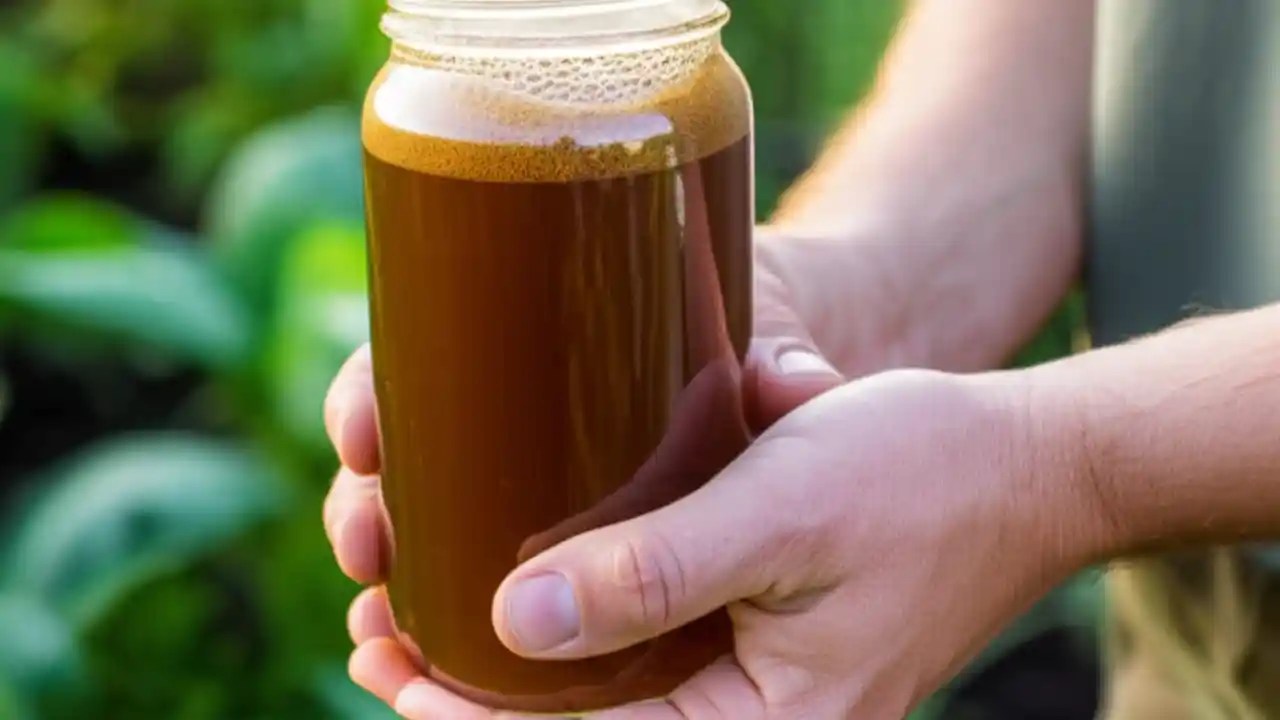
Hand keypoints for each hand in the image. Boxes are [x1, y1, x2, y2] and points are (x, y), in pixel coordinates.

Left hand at [323, 227, 885, 715]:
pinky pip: (649, 664)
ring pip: (610, 703)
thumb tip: (516, 620)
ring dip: (516, 672)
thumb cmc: (920, 476)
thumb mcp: (782, 513)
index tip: (392, 670)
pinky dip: (575, 641)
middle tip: (378, 645)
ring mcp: (759, 692)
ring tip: (416, 631)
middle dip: (480, 701)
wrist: (1023, 465)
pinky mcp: (758, 649)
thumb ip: (655, 573)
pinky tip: (521, 602)